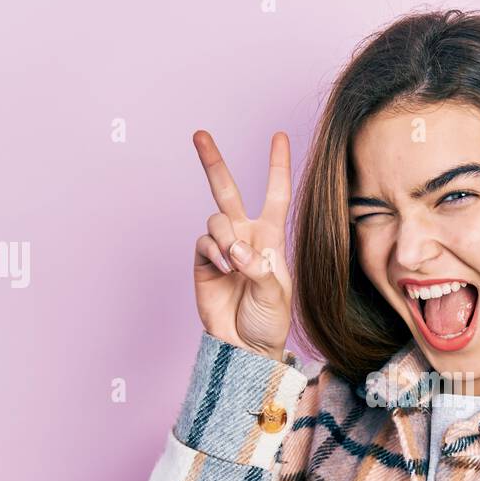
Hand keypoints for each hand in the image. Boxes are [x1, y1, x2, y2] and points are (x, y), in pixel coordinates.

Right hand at [191, 129, 294, 361]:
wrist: (245, 346)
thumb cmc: (268, 320)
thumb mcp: (277, 294)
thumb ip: (260, 268)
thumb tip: (237, 249)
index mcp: (271, 237)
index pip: (276, 194)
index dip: (278, 165)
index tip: (280, 136)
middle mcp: (244, 235)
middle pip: (226, 189)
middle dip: (212, 161)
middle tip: (200, 134)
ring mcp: (221, 247)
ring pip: (216, 218)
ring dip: (226, 237)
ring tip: (235, 263)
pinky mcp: (203, 261)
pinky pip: (203, 240)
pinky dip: (215, 251)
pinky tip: (225, 267)